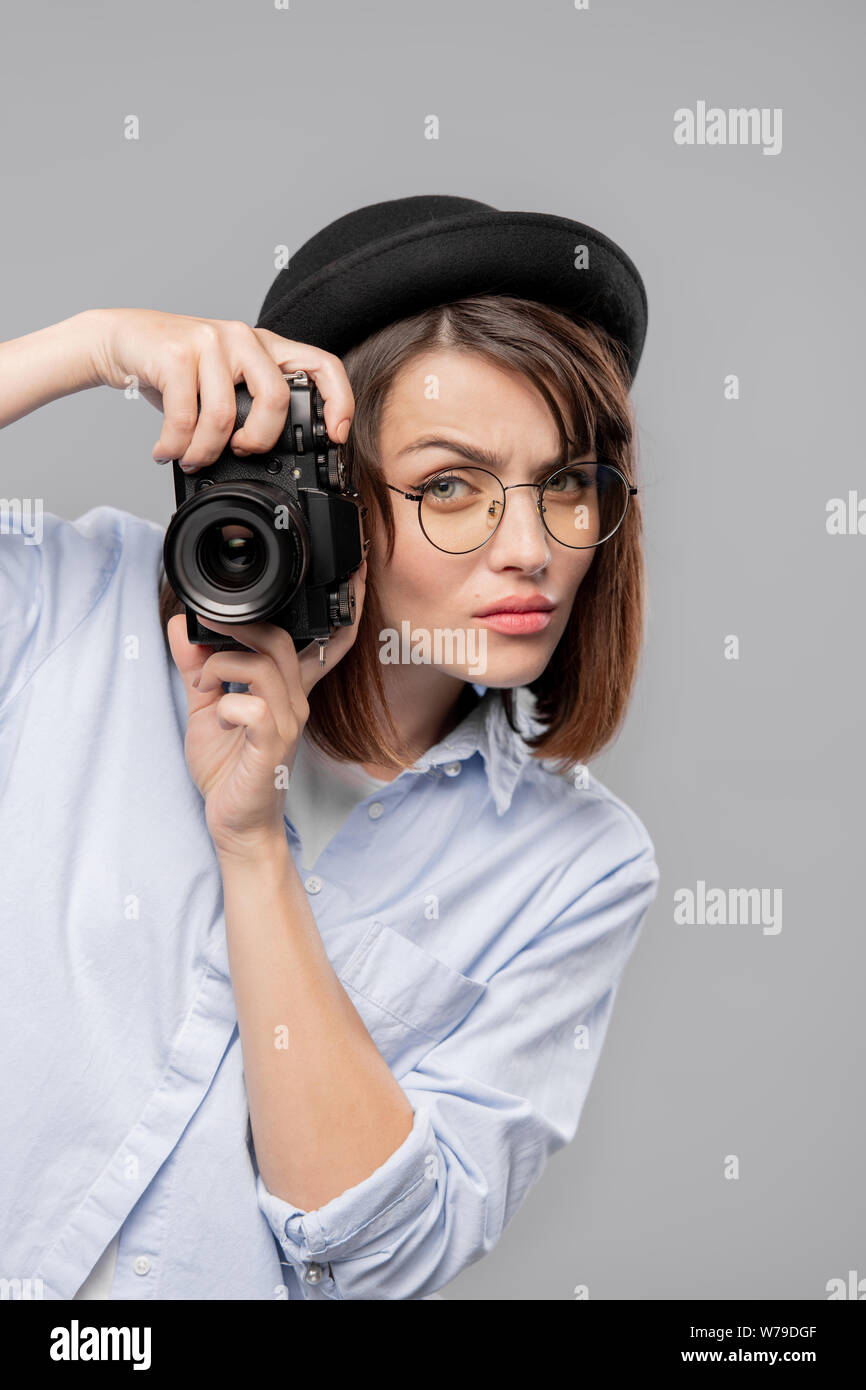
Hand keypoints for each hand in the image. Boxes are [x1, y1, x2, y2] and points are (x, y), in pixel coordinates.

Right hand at [88, 307, 353, 464]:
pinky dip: (174, 445)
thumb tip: (270, 456)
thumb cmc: (176, 368)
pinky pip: (185, 417)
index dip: (338, 402)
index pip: (321, 365)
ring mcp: (210, 342)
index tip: (335, 435)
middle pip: (276, 399)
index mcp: (265, 347)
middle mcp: (243, 338)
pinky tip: (166, 450)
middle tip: (238, 452)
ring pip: (224, 416)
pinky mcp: (177, 353)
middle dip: (259, 441)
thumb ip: (250, 405)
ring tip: (189, 457)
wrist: (121, 338)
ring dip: (204, 451)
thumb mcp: (223, 381)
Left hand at [166, 557, 367, 859]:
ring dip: (220, 667)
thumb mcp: (206, 709)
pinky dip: (227, 704)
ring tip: (202, 688)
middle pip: (282, 640)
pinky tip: (220, 717)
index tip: (351, 575)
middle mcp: (295, 702)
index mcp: (287, 689)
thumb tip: (181, 627)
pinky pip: (254, 708)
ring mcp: (287, 724)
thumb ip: (196, 667)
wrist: (235, 823)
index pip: (327, 643)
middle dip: (240, 628)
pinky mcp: (272, 747)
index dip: (343, 610)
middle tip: (202, 637)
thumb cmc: (230, 770)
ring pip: (264, 667)